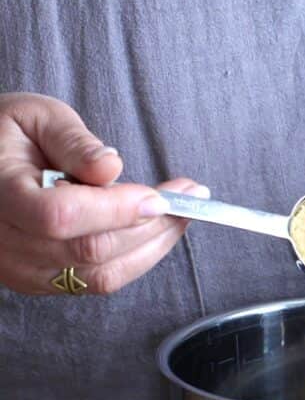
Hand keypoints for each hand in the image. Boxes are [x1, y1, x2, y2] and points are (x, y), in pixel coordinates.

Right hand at [0, 92, 208, 294]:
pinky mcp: (43, 282)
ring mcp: (23, 270)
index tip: (160, 196)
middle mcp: (5, 243)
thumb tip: (111, 168)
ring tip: (183, 214)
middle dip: (151, 226)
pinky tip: (156, 232)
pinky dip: (137, 259)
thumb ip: (71, 141)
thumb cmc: (7, 135)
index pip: (60, 216)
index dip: (116, 210)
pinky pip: (99, 281)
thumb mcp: (34, 117)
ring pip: (102, 274)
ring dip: (153, 246)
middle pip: (90, 250)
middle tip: (191, 197)